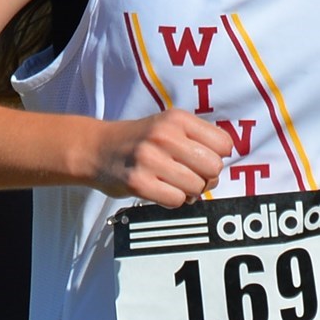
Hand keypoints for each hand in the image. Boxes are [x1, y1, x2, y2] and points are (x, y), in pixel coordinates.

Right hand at [92, 109, 233, 206]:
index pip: (223, 144)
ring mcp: (150, 159)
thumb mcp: (168, 125)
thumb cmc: (139, 140)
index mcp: (177, 119)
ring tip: (174, 183)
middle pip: (213, 167)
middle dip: (206, 177)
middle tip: (191, 175)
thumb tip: (222, 163)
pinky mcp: (138, 182)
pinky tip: (162, 190)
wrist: (96, 148)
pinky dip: (174, 200)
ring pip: (196, 187)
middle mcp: (165, 136)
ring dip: (190, 191)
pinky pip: (176, 200)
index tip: (204, 159)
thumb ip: (196, 138)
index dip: (218, 157)